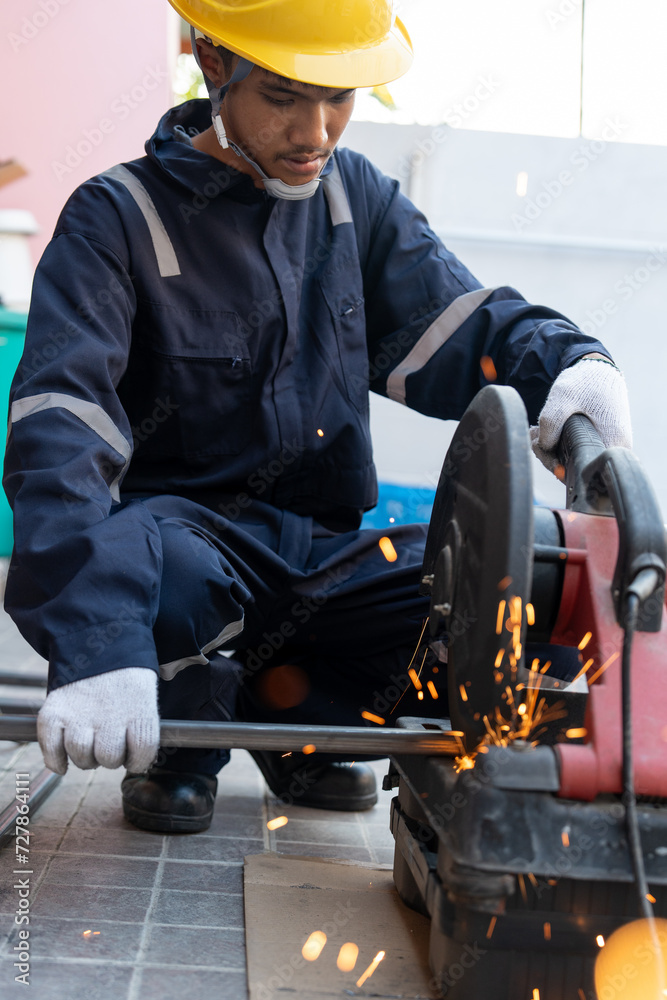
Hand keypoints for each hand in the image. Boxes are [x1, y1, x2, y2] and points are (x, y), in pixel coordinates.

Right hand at [37, 667, 158, 774]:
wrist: (95, 640)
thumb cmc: (123, 674)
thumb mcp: (146, 691)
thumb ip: (144, 722)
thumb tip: (143, 749)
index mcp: (139, 708)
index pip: (143, 750)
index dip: (139, 761)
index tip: (134, 757)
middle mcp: (110, 714)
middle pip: (110, 757)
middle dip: (111, 759)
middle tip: (108, 746)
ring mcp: (79, 714)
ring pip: (82, 756)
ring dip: (86, 759)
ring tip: (89, 747)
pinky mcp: (54, 712)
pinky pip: (51, 748)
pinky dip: (55, 761)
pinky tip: (62, 764)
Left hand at [530, 358, 632, 472]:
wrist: (598, 371)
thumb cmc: (585, 382)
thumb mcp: (563, 398)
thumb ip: (551, 424)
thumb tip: (546, 449)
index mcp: (613, 444)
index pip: (580, 469)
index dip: (555, 463)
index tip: (540, 447)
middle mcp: (614, 450)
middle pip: (576, 468)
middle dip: (549, 455)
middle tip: (534, 436)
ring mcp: (607, 447)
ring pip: (574, 461)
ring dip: (551, 450)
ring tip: (537, 432)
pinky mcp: (599, 443)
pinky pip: (576, 452)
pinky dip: (559, 445)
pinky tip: (545, 433)